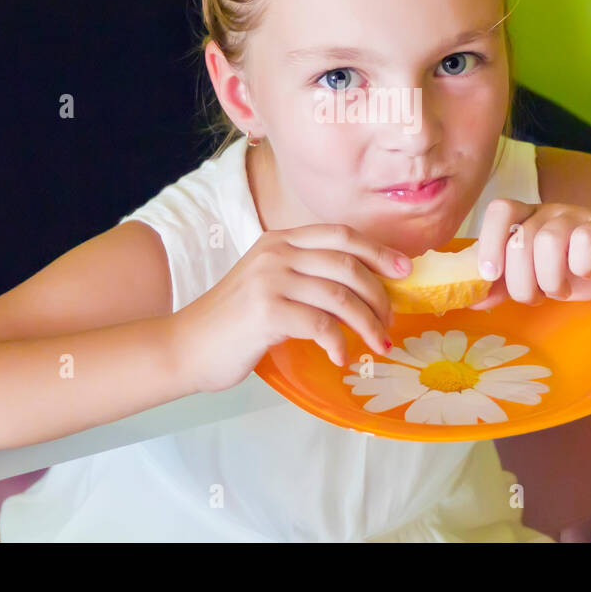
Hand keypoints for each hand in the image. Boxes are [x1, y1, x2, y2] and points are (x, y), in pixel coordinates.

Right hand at [178, 225, 407, 393]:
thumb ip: (305, 276)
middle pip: (348, 265)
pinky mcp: (267, 312)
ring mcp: (271, 280)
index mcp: (280, 240)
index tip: (404, 271)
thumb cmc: (233, 322)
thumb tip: (362, 289)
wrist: (185, 346)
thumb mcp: (269, 283)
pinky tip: (341, 357)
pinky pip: (322, 325)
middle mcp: (277, 253)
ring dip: (368, 323)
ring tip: (377, 343)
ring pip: (341, 296)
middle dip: (379, 295)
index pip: (341, 235)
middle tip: (390, 321)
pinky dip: (339, 343)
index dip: (378, 251)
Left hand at [468, 199, 590, 306]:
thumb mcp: (538, 280)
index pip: (499, 210)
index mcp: (529, 218)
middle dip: (521, 280)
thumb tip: (470, 299)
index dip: (488, 241)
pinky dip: (579, 266)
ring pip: (547, 241)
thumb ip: (505, 285)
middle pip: (519, 238)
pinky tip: (586, 274)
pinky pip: (583, 241)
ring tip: (560, 290)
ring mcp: (579, 217)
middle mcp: (550, 212)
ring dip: (550, 278)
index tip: (490, 274)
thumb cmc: (582, 271)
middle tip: (536, 297)